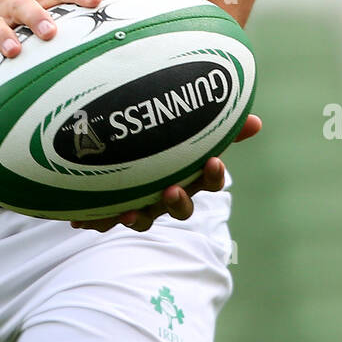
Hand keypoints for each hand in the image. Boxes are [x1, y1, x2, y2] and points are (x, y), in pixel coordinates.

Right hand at [0, 0, 101, 89]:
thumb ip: (63, 22)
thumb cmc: (10, 18)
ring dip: (3, 38)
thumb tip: (108, 41)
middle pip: (23, 5)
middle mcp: (7, 6)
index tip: (96, 0)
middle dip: (37, 16)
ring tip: (13, 52)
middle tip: (51, 32)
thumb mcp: (32, 11)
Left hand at [69, 114, 261, 232]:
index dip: (212, 176)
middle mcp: (166, 194)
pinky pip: (105, 220)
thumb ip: (215, 121)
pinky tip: (82, 220)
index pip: (208, 180)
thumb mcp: (182, 125)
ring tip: (128, 211)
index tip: (213, 161)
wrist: (109, 153)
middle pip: (179, 206)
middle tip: (171, 191)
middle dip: (177, 202)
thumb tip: (258, 122)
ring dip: (139, 217)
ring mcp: (139, 204)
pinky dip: (97, 220)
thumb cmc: (158, 137)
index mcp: (188, 174)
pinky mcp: (110, 209)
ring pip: (144, 219)